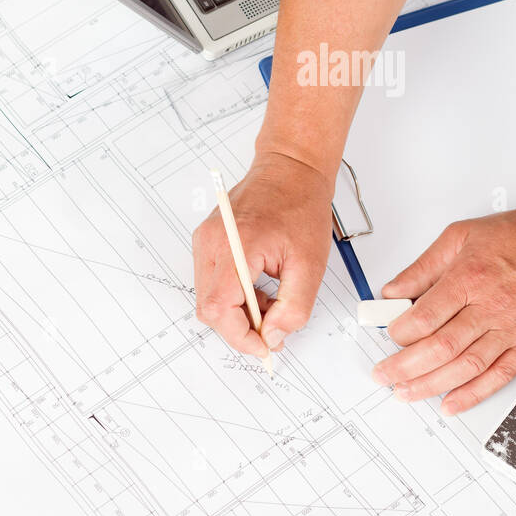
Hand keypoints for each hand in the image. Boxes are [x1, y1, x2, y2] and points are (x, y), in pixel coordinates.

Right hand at [193, 153, 333, 356]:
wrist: (291, 168)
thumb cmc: (301, 206)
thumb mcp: (310, 265)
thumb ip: (293, 308)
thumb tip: (274, 337)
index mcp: (236, 246)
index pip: (219, 309)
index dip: (239, 337)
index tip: (263, 347)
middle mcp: (212, 242)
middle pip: (209, 308)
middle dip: (240, 326)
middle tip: (273, 328)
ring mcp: (206, 240)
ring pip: (210, 297)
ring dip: (238, 311)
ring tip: (272, 300)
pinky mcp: (208, 239)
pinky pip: (213, 281)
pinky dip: (235, 294)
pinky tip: (260, 287)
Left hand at [372, 205, 515, 414]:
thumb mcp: (461, 235)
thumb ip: (424, 266)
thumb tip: (394, 291)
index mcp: (470, 277)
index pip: (426, 316)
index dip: (400, 332)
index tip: (390, 335)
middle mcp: (491, 307)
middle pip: (441, 347)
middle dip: (405, 367)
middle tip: (385, 375)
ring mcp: (511, 329)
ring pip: (466, 367)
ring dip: (431, 385)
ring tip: (407, 392)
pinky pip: (498, 376)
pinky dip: (472, 394)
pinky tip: (451, 403)